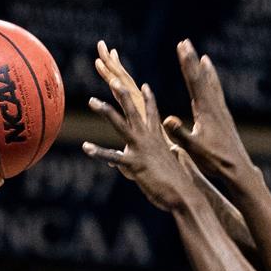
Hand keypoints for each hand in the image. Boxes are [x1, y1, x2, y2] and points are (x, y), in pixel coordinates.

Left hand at [84, 41, 194, 212]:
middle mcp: (148, 137)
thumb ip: (141, 163)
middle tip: (111, 74)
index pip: (150, 110)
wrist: (185, 195)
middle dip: (121, 89)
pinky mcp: (135, 164)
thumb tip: (127, 166)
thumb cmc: (176, 182)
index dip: (146, 97)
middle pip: (133, 108)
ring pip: (121, 124)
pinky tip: (86, 148)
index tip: (140, 84)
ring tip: (91, 100)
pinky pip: (113, 157)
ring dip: (106, 111)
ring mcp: (141, 148)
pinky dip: (99, 153)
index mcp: (156, 136)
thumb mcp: (158, 168)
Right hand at [163, 40, 256, 185]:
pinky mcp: (225, 119)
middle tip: (186, 43)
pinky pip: (218, 95)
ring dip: (206, 71)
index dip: (187, 62)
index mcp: (206, 111)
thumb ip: (180, 133)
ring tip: (204, 58)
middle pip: (202, 77)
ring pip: (213, 85)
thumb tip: (167, 119)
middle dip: (192, 60)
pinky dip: (214, 85)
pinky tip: (213, 87)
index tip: (182, 46)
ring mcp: (222, 112)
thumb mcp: (194, 148)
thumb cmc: (215, 161)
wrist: (238, 170)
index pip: (194, 81)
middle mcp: (215, 107)